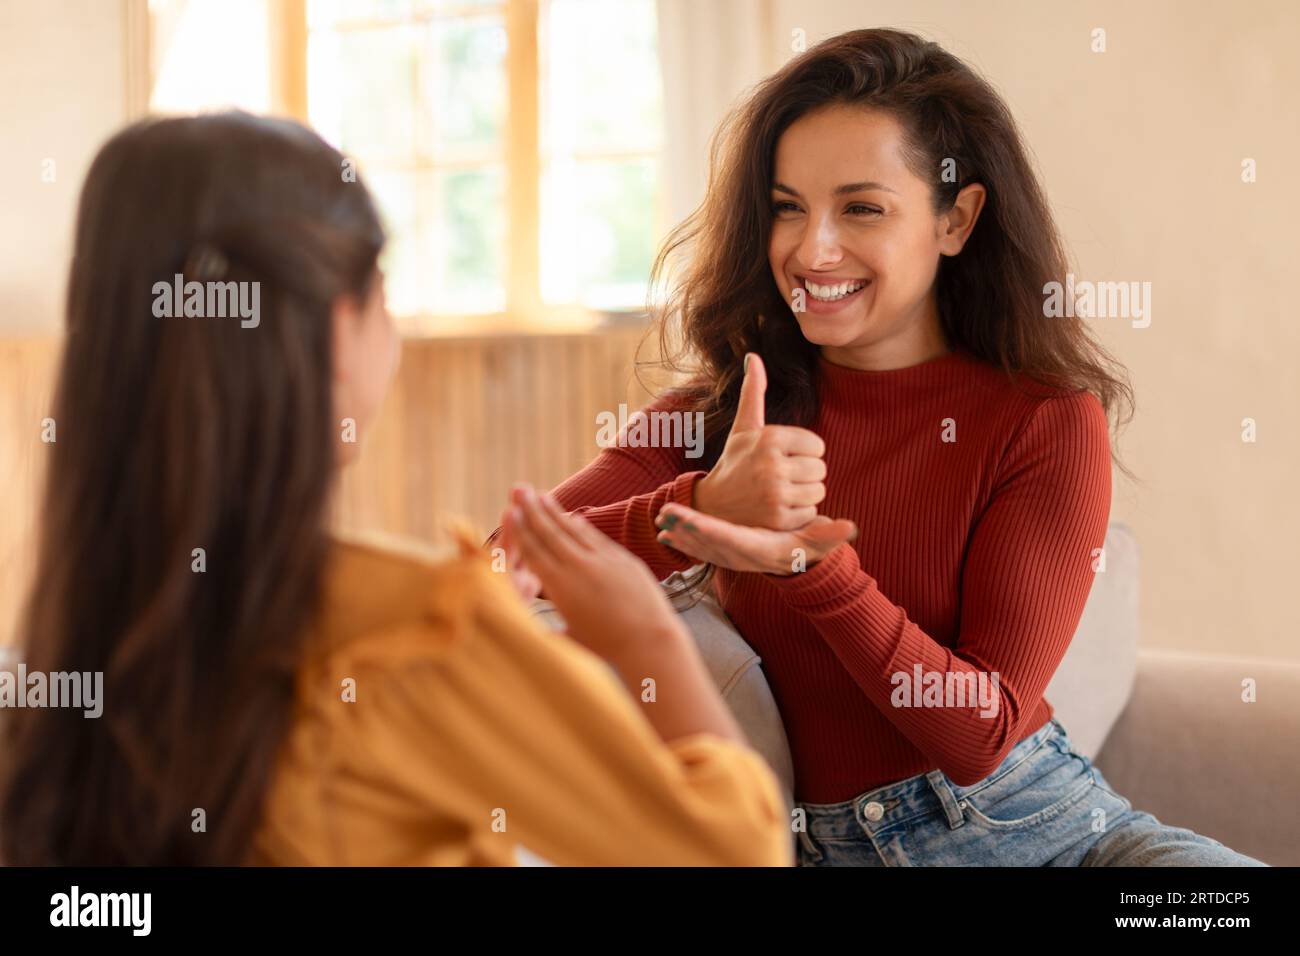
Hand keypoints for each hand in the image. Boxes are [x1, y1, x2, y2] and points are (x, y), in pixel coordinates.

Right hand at [504, 484, 688, 656]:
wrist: (649, 639)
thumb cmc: (607, 646)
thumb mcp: (571, 639)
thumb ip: (549, 633)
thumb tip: (529, 637)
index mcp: (560, 587)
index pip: (534, 552)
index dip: (521, 530)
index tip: (510, 512)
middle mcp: (578, 567)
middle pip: (550, 533)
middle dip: (532, 509)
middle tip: (519, 490)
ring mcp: (602, 560)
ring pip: (573, 530)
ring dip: (555, 511)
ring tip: (541, 495)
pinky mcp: (621, 558)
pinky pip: (595, 537)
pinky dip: (581, 526)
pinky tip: (572, 516)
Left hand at [655, 501, 856, 574]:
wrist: (794, 564)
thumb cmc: (805, 548)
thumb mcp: (818, 540)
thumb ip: (831, 534)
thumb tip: (848, 526)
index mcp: (760, 549)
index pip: (733, 539)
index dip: (711, 532)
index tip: (691, 522)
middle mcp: (741, 556)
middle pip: (710, 544)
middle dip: (687, 531)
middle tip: (665, 515)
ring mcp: (729, 557)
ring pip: (700, 547)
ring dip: (680, 535)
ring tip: (660, 519)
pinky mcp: (722, 554)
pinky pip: (698, 549)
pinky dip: (681, 542)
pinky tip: (662, 531)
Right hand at [692, 353, 827, 530]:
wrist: (712, 507)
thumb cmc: (734, 462)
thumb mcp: (744, 427)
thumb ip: (753, 392)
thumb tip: (754, 356)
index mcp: (769, 438)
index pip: (817, 446)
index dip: (804, 454)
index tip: (782, 459)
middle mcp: (772, 464)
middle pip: (821, 469)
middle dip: (805, 476)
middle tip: (780, 478)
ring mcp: (775, 493)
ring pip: (818, 492)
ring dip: (804, 495)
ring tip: (779, 493)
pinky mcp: (778, 518)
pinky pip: (810, 513)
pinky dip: (798, 514)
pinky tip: (777, 510)